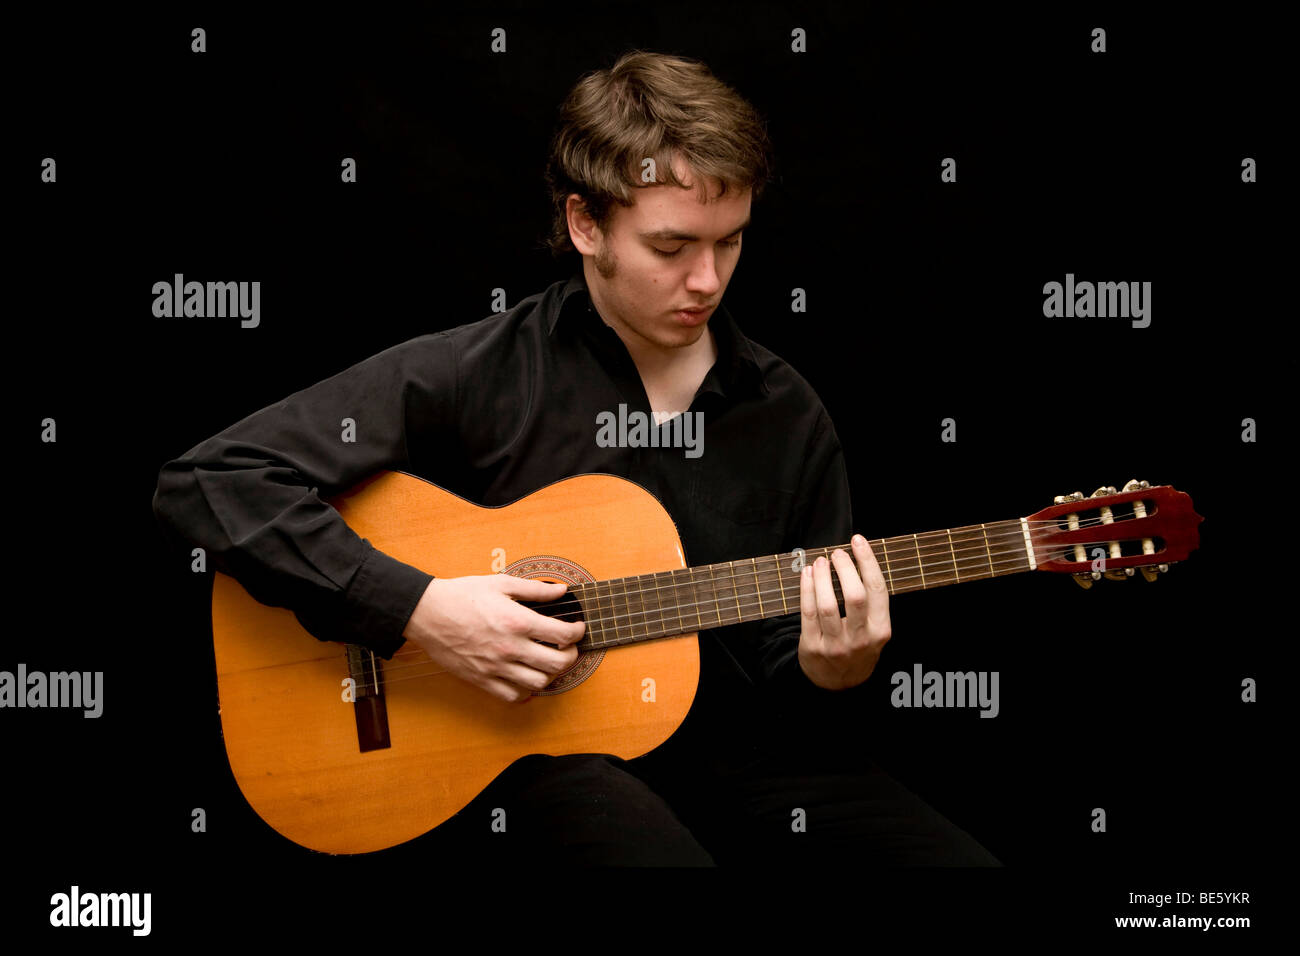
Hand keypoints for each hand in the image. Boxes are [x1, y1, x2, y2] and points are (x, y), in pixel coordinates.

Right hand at [401, 575, 585, 702]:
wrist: (427, 613)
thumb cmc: (462, 595)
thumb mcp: (501, 583)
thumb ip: (535, 590)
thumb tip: (561, 591)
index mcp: (517, 621)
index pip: (563, 635)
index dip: (578, 632)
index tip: (577, 628)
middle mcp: (510, 647)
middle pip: (557, 664)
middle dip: (571, 656)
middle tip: (568, 648)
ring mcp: (496, 667)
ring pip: (538, 683)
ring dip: (549, 674)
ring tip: (547, 662)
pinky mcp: (481, 679)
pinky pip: (512, 696)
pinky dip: (525, 690)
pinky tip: (525, 676)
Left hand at [797, 535, 891, 689]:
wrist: (840, 685)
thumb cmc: (859, 647)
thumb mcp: (875, 630)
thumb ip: (870, 602)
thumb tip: (856, 559)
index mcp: (881, 630)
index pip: (877, 589)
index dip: (868, 561)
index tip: (858, 541)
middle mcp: (861, 638)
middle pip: (855, 596)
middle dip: (845, 568)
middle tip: (837, 553)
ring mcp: (836, 645)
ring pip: (828, 605)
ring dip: (822, 577)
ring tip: (821, 561)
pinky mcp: (813, 647)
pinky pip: (808, 614)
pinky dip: (806, 589)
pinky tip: (807, 575)